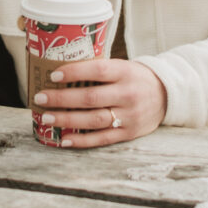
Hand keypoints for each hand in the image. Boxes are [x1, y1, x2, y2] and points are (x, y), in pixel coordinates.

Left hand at [33, 59, 165, 147]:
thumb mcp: (123, 66)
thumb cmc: (135, 78)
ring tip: (47, 117)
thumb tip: (60, 73)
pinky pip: (102, 138)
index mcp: (125, 72)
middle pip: (91, 98)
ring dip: (67, 120)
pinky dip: (81, 140)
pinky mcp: (129, 133)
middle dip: (62, 99)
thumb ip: (99, 70)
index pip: (98, 70)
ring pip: (93, 120)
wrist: (167, 95)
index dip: (75, 72)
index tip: (53, 74)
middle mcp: (128, 94)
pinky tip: (64, 139)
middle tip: (40, 97)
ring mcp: (129, 116)